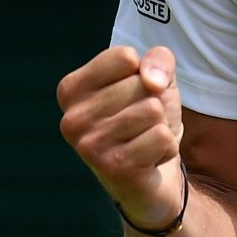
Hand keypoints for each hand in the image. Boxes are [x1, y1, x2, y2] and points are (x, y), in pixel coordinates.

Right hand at [57, 45, 184, 228]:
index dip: (142, 74)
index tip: (132, 98)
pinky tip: (149, 159)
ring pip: (152, 110)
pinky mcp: (113, 168)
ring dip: (160, 126)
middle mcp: (72, 119)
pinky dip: (166, 147)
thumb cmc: (146, 121)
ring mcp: (89, 146)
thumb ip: (158, 59)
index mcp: (70, 90)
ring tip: (144, 141)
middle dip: (153, 103)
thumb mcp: (155, 79)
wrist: (154, 179)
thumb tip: (152, 81)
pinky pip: (162, 137)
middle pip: (139, 84)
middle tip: (139, 126)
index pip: (124, 57)